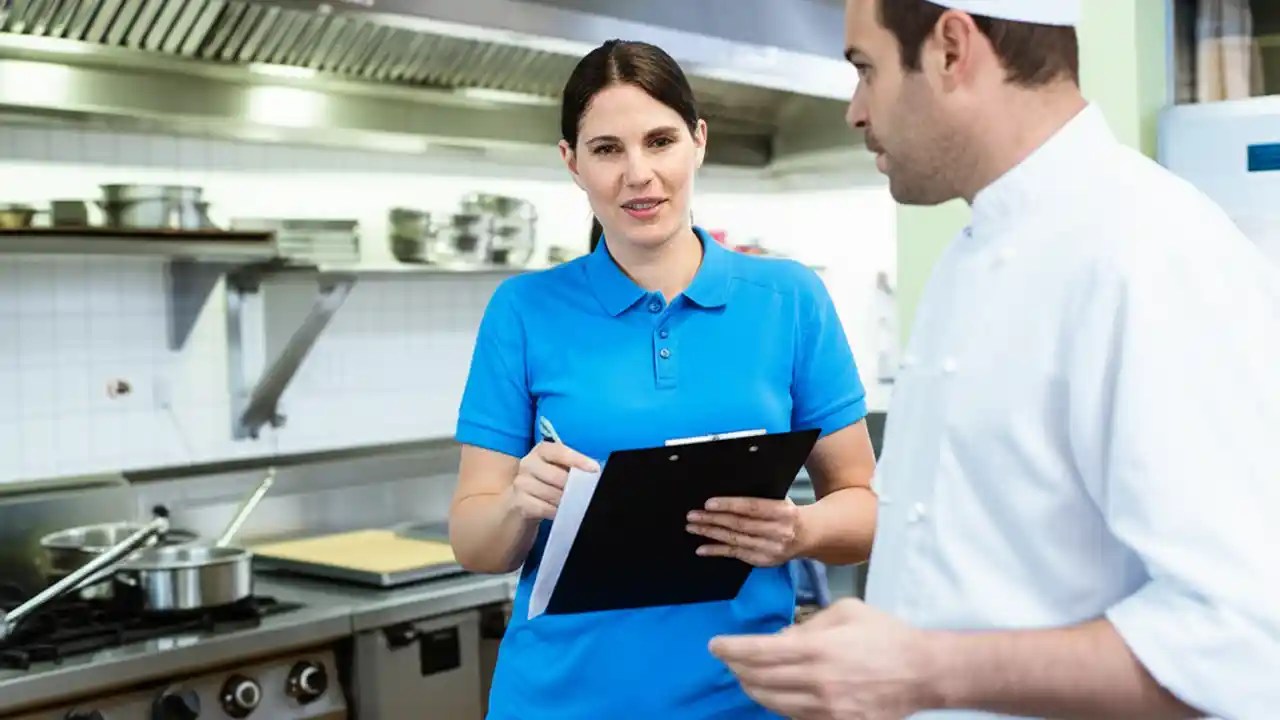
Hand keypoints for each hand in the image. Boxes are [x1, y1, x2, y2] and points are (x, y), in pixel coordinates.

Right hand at [507, 442, 598, 521]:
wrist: (520, 505)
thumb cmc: (546, 485)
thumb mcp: (557, 471)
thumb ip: (572, 469)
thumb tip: (593, 474)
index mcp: (541, 451)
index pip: (559, 451)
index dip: (577, 460)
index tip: (594, 469)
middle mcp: (528, 463)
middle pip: (557, 476)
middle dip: (575, 487)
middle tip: (586, 495)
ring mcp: (521, 483)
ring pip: (552, 494)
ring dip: (567, 502)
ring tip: (575, 505)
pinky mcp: (518, 502)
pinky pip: (544, 508)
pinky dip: (556, 512)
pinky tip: (561, 513)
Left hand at [686, 496, 805, 566]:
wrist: (809, 536)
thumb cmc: (788, 513)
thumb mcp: (780, 499)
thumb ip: (759, 499)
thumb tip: (725, 495)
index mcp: (782, 512)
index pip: (751, 508)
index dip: (729, 505)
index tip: (708, 503)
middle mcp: (777, 532)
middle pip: (739, 525)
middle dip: (713, 520)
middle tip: (692, 515)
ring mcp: (770, 549)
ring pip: (734, 540)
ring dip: (710, 533)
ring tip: (692, 527)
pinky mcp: (763, 561)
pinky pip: (735, 555)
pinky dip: (717, 551)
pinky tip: (701, 548)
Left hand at [709, 599, 939, 719]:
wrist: (923, 673)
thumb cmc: (886, 635)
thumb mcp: (846, 612)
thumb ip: (808, 625)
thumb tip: (779, 639)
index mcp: (818, 649)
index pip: (758, 652)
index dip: (731, 650)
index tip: (714, 646)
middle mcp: (817, 682)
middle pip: (759, 681)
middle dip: (737, 670)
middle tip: (729, 660)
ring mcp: (827, 709)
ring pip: (773, 704)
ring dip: (753, 689)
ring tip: (747, 677)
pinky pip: (795, 718)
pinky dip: (779, 705)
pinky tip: (776, 693)